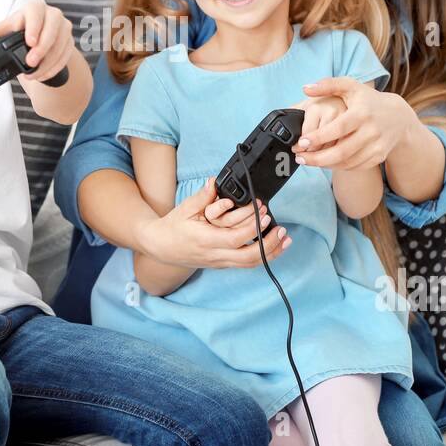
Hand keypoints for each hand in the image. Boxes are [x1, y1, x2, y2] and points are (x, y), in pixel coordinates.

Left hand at [0, 0, 73, 85]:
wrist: (40, 35)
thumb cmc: (21, 28)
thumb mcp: (4, 30)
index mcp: (35, 8)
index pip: (36, 14)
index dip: (34, 27)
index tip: (29, 42)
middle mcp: (53, 15)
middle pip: (52, 30)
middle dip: (42, 48)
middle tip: (30, 62)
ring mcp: (64, 29)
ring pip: (60, 46)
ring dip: (47, 62)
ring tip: (33, 74)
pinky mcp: (70, 42)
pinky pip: (65, 56)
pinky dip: (54, 68)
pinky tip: (42, 75)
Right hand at [141, 177, 290, 269]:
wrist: (161, 247)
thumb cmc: (173, 227)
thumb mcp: (185, 208)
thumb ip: (202, 197)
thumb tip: (214, 182)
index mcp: (204, 240)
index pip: (234, 238)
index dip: (252, 228)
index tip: (264, 213)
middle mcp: (214, 255)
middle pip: (248, 257)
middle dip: (268, 244)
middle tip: (281, 229)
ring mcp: (219, 262)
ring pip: (250, 264)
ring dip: (271, 253)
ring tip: (285, 239)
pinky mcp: (222, 264)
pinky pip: (246, 264)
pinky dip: (263, 256)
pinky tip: (274, 247)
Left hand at [293, 76, 417, 170]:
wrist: (398, 117)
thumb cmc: (368, 100)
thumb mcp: (351, 87)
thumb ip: (328, 85)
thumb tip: (305, 88)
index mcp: (362, 113)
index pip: (338, 128)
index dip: (319, 137)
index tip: (301, 142)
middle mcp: (371, 131)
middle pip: (341, 151)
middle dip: (317, 158)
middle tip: (299, 157)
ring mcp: (376, 146)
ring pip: (347, 162)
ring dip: (324, 164)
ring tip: (307, 160)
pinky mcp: (379, 156)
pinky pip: (355, 166)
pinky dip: (338, 167)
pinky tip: (325, 162)